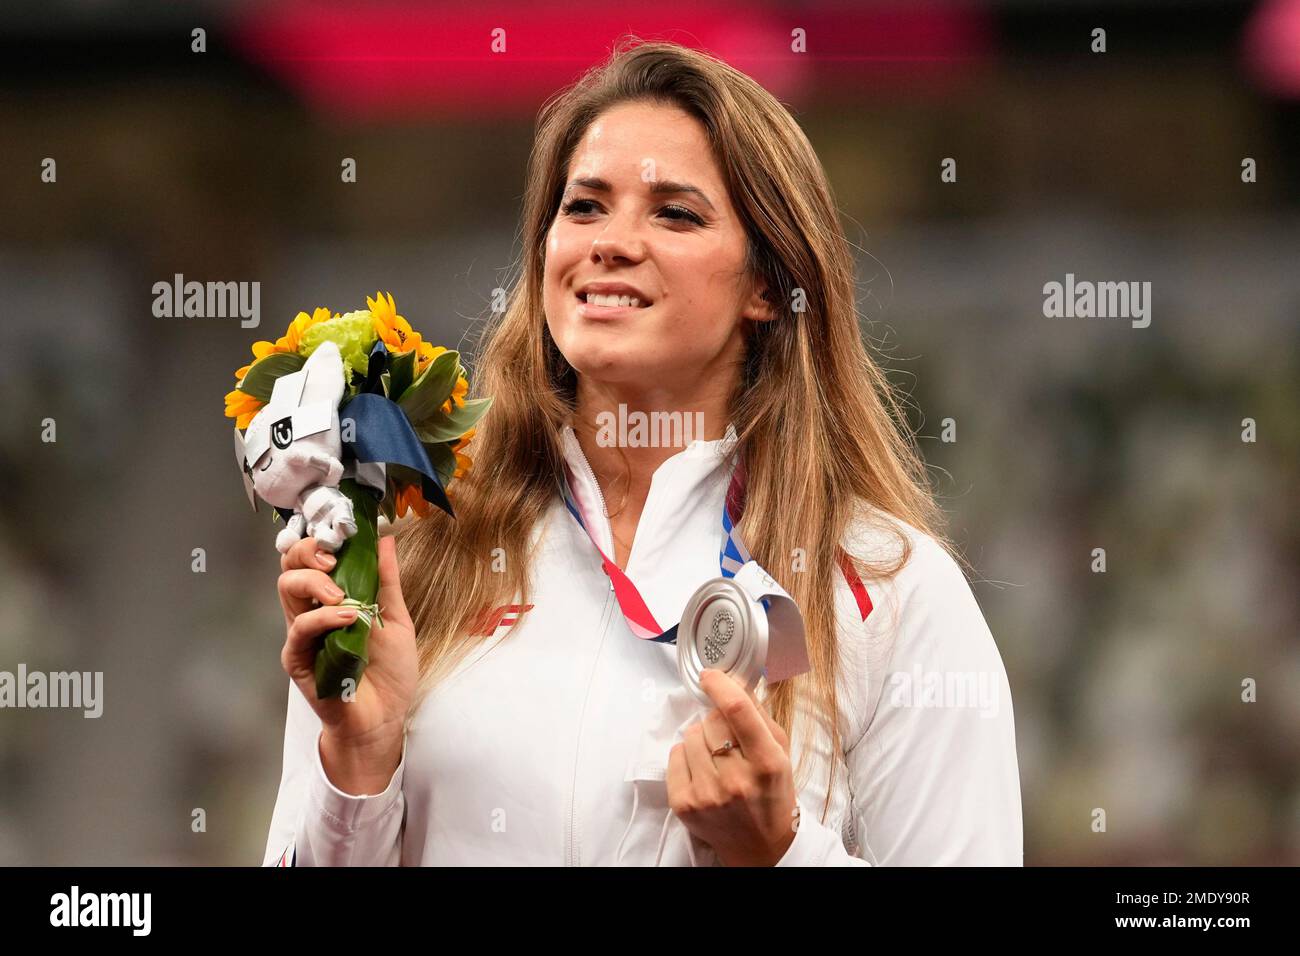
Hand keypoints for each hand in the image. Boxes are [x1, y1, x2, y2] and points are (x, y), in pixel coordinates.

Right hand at [277, 533, 416, 793]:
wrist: (384, 719)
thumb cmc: (389, 673)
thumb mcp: (395, 618)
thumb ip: (386, 580)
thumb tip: (385, 539)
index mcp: (333, 598)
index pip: (311, 557)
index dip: (321, 539)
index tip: (344, 532)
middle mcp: (312, 611)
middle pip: (290, 565)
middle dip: (308, 551)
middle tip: (333, 558)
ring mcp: (303, 634)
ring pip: (287, 588)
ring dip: (316, 582)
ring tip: (344, 595)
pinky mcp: (298, 659)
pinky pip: (300, 629)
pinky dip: (323, 617)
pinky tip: (347, 618)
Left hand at [666, 669, 798, 866]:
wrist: (762, 847)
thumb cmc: (772, 794)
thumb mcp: (781, 753)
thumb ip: (759, 715)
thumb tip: (735, 680)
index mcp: (767, 763)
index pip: (737, 710)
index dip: (720, 685)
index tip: (710, 675)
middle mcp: (736, 780)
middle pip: (710, 721)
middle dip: (716, 721)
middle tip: (728, 739)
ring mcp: (707, 794)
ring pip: (690, 736)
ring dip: (701, 740)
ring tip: (716, 759)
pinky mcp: (684, 804)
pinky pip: (674, 755)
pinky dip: (685, 757)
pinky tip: (702, 771)